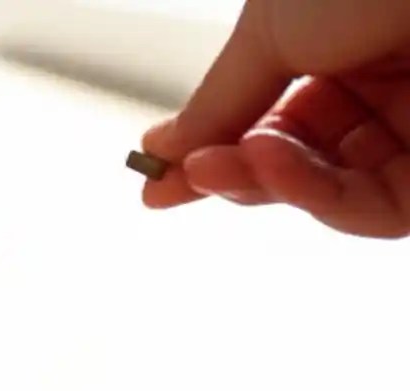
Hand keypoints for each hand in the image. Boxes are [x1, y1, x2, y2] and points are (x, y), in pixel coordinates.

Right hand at [141, 0, 409, 238]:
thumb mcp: (271, 30)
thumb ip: (220, 100)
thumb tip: (163, 151)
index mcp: (346, 41)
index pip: (269, 116)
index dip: (210, 147)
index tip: (155, 180)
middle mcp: (389, 87)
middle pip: (295, 161)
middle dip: (231, 172)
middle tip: (180, 178)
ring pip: (329, 191)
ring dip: (263, 184)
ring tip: (217, 166)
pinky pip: (373, 208)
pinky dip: (311, 195)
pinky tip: (267, 163)